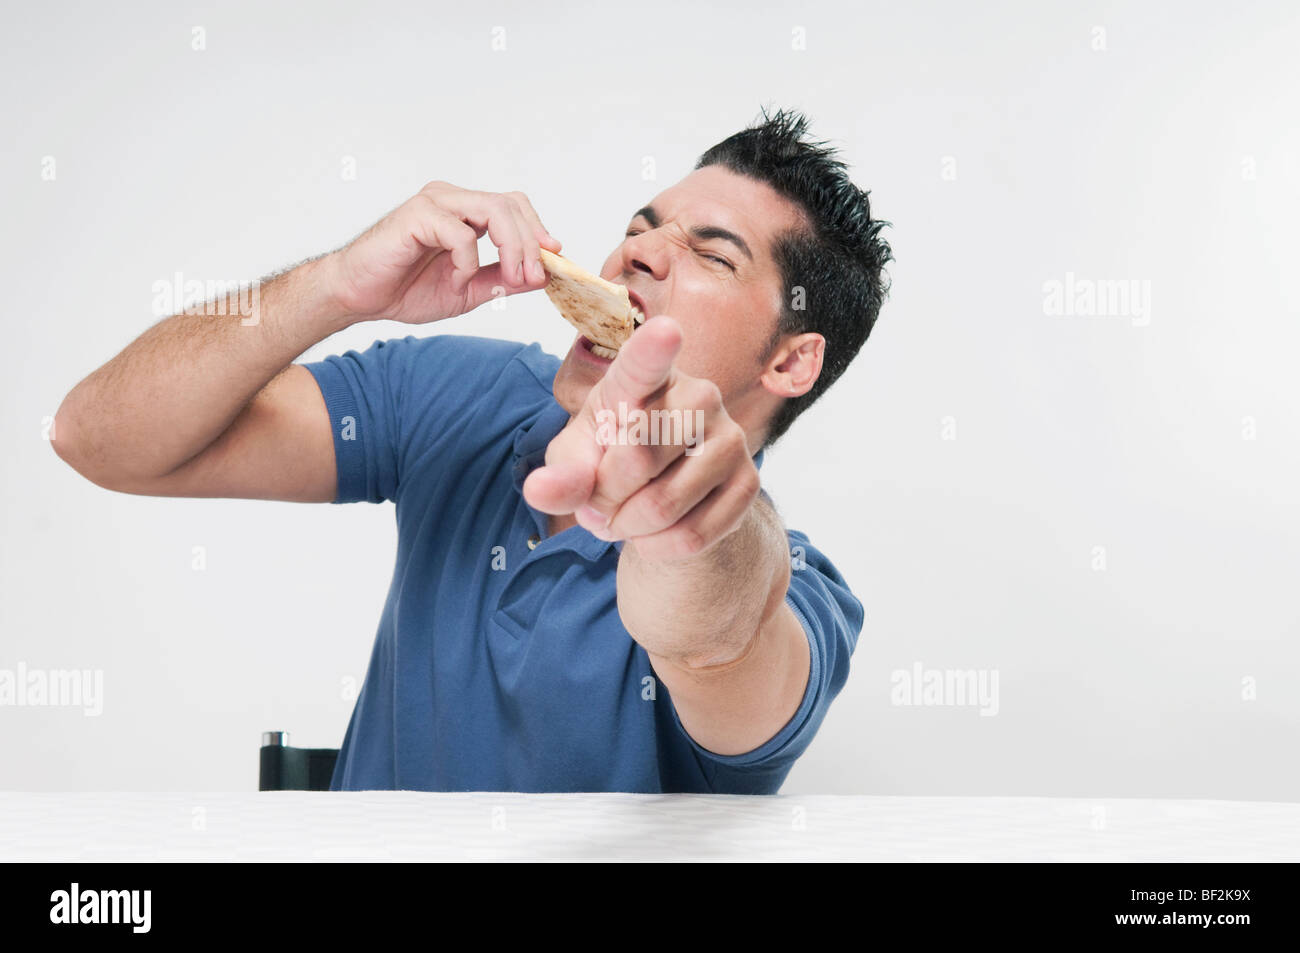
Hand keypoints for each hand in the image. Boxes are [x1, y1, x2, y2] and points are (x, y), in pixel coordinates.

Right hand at [321, 181, 560, 323]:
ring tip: (512, 278)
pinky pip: (461, 233)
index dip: (538, 231)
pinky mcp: (417, 216)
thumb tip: (540, 276)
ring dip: (512, 247)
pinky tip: (457, 277)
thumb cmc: (405, 289)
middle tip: (534, 278)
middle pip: (510, 205)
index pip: (514, 207)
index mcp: (464, 213)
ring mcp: (434, 203)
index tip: (554, 261)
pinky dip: (468, 260)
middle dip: (530, 244)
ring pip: (493, 210)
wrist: (359, 297)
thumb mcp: (468, 291)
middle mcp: (451, 200)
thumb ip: (502, 281)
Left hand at [522, 316, 760, 561]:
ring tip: (622, 518)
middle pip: (635, 460)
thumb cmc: (610, 458)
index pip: (646, 363)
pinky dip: (657, 548)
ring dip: (627, 528)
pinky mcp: (749, 484)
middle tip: (599, 502)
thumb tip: (538, 491)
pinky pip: (690, 536)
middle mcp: (698, 396)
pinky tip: (653, 533)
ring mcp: (731, 438)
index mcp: (646, 377)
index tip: (666, 330)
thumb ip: (560, 473)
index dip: (654, 348)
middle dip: (603, 498)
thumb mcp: (576, 460)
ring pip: (661, 506)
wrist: (666, 493)